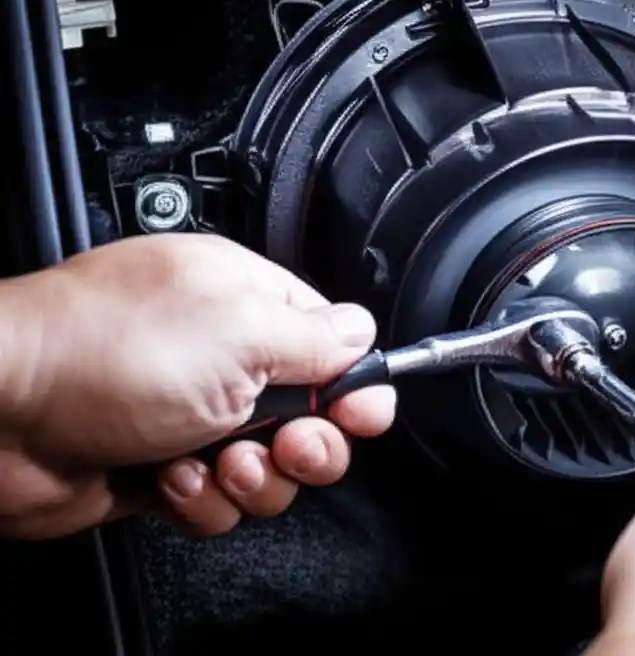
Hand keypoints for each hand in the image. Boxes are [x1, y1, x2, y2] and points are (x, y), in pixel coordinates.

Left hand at [0, 234, 394, 538]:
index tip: (359, 413)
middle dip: (308, 443)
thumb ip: (317, 337)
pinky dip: (199, 499)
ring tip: (214, 459)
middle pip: (311, 415)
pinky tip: (168, 476)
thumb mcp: (239, 331)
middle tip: (287, 444)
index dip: (353, 383)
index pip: (330, 344)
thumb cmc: (104, 354)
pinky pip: (218, 501)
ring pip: (269, 467)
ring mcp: (190, 415)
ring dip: (251, 476)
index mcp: (243, 302)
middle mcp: (220, 357)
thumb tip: (361, 334)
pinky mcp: (162, 469)